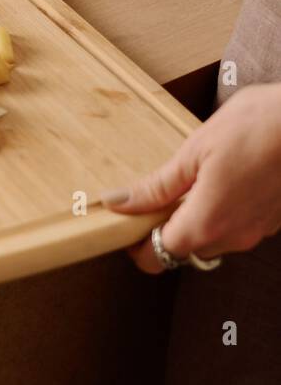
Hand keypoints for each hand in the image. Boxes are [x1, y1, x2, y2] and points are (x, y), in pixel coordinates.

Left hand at [104, 83, 280, 272]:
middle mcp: (235, 236)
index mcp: (207, 224)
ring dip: (195, 220)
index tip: (127, 221)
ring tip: (190, 181)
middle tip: (155, 194)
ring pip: (213, 240)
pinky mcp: (275, 219)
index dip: (136, 245)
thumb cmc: (259, 127)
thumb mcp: (195, 151)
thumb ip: (157, 186)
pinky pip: (237, 226)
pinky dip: (222, 212)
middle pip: (184, 250)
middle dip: (164, 229)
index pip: (157, 257)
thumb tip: (118, 202)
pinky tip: (221, 179)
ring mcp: (259, 230)